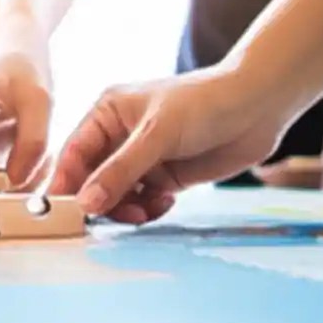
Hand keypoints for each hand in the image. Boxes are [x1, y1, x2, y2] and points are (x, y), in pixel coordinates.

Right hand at [50, 68, 287, 223]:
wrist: (258, 108)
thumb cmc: (202, 104)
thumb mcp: (156, 135)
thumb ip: (119, 171)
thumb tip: (85, 204)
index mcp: (106, 114)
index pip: (74, 153)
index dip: (67, 182)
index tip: (64, 211)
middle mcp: (119, 136)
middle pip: (92, 179)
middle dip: (100, 200)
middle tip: (112, 219)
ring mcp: (143, 158)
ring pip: (117, 195)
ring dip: (126, 208)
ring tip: (143, 212)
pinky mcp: (165, 176)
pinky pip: (143, 202)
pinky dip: (149, 209)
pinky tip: (166, 202)